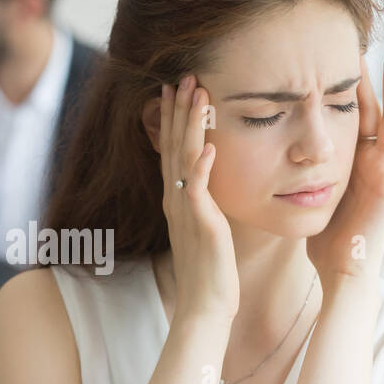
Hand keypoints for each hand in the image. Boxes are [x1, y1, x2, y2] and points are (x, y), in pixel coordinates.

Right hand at [157, 75, 238, 321]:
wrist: (205, 307)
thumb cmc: (211, 273)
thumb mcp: (206, 229)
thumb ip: (205, 205)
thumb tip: (211, 186)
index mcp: (178, 200)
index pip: (172, 150)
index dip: (173, 119)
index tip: (177, 89)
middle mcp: (176, 201)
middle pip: (173, 146)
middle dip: (178, 110)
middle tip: (183, 76)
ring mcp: (185, 210)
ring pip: (184, 158)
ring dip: (190, 125)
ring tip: (197, 94)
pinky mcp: (199, 224)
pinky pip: (197, 189)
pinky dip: (201, 166)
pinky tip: (208, 145)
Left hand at [306, 56, 383, 282]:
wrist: (342, 268)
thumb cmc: (325, 238)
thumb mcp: (311, 193)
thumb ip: (302, 171)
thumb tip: (273, 152)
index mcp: (352, 161)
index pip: (350, 117)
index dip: (344, 92)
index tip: (333, 63)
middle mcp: (371, 162)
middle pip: (372, 111)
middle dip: (368, 81)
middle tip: (362, 48)